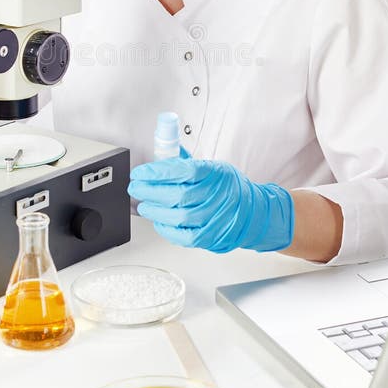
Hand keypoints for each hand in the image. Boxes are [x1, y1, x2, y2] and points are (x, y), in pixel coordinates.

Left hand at [128, 154, 293, 252]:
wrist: (252, 212)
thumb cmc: (229, 188)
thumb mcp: (213, 167)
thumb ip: (187, 162)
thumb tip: (162, 150)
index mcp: (215, 174)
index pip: (182, 171)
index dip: (157, 172)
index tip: (140, 172)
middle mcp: (216, 196)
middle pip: (177, 195)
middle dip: (149, 191)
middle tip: (135, 187)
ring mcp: (214, 218)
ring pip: (178, 216)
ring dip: (155, 211)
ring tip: (143, 205)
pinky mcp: (210, 237)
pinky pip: (183, 235)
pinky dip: (167, 229)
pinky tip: (158, 221)